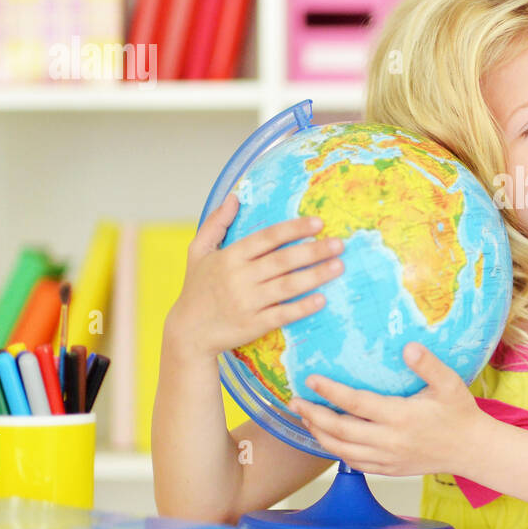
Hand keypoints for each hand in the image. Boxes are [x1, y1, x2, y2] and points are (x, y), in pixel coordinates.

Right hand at [166, 192, 343, 360]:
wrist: (188, 332)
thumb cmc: (196, 288)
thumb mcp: (198, 251)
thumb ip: (216, 223)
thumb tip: (234, 196)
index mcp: (230, 257)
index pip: (267, 237)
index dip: (293, 229)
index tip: (318, 223)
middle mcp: (239, 277)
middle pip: (283, 260)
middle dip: (313, 251)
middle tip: (339, 244)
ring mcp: (247, 302)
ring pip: (287, 286)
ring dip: (315, 276)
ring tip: (339, 266)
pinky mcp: (254, 324)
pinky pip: (282, 314)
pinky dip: (302, 307)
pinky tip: (321, 299)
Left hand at [289, 342, 483, 476]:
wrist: (471, 449)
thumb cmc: (460, 414)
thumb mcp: (450, 384)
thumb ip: (428, 364)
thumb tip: (408, 347)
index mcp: (400, 417)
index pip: (356, 403)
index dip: (330, 391)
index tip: (311, 379)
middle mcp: (389, 441)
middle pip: (339, 430)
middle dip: (313, 415)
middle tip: (295, 401)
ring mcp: (387, 458)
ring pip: (341, 450)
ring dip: (318, 434)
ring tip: (304, 417)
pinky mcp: (388, 469)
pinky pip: (353, 463)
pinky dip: (335, 450)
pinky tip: (327, 438)